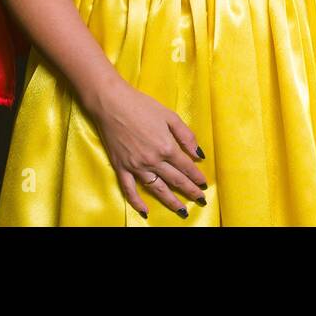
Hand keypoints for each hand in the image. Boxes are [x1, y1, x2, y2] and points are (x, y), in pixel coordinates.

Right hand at [90, 80, 208, 218]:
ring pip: (156, 189)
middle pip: (175, 180)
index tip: (204, 184)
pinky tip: (145, 211)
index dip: (196, 177)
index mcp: (166, 147)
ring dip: (170, 201)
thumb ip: (186, 135)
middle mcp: (153, 161)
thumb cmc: (142, 106)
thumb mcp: (170, 116)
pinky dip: (137, 202)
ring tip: (182, 210)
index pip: (186, 167)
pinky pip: (129, 190)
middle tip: (200, 200)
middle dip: (189, 191)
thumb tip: (198, 154)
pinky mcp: (121, 168)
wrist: (112, 104)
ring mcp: (136, 166)